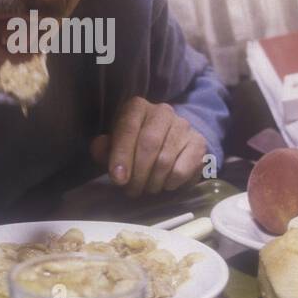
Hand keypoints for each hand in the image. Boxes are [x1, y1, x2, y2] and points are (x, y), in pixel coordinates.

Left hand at [89, 97, 207, 197]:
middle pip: (148, 144)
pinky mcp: (198, 143)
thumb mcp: (116, 146)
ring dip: (152, 181)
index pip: (128, 128)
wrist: (171, 145)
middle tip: (131, 191)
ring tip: (146, 189)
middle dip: (137, 173)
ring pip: (165, 160)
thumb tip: (100, 150)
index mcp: (137, 107)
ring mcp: (183, 126)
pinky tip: (164, 184)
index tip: (118, 179)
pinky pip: (182, 169)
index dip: (121, 155)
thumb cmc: (135, 146)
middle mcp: (162, 111)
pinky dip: (170, 183)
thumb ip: (104, 148)